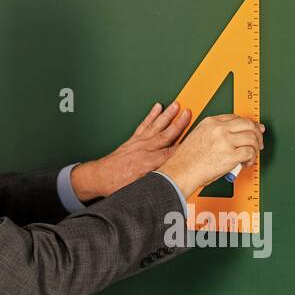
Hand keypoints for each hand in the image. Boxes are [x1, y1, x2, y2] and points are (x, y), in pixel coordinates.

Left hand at [71, 101, 190, 200]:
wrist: (100, 177)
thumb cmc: (117, 184)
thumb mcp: (141, 188)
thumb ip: (158, 182)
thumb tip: (172, 184)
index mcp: (148, 164)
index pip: (171, 153)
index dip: (184, 146)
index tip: (195, 140)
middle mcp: (144, 150)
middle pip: (165, 135)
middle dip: (178, 124)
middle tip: (188, 113)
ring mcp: (138, 143)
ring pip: (156, 126)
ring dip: (167, 115)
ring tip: (176, 105)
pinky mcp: (133, 139)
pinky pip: (144, 125)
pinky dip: (151, 115)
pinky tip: (157, 108)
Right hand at [155, 114, 264, 198]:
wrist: (181, 172)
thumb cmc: (187, 160)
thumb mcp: (199, 137)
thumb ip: (215, 134)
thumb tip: (234, 139)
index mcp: (211, 122)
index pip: (236, 118)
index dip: (248, 125)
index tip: (253, 130)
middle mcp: (219, 129)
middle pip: (248, 124)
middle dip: (257, 134)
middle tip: (258, 143)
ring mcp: (225, 141)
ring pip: (252, 138)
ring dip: (256, 148)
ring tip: (251, 156)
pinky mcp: (230, 155)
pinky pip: (250, 152)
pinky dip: (252, 159)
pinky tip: (247, 163)